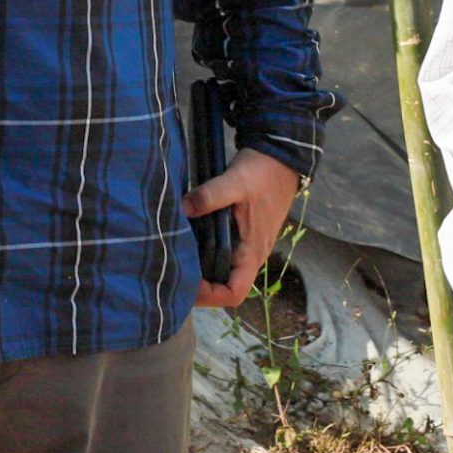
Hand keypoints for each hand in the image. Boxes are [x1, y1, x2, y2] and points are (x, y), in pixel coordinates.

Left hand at [186, 150, 302, 309]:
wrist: (280, 156)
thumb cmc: (262, 173)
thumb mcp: (235, 182)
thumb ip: (209, 196)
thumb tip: (183, 208)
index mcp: (252, 252)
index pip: (234, 293)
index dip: (210, 296)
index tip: (187, 282)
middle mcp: (250, 254)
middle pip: (224, 286)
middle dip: (199, 285)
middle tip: (172, 269)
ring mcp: (247, 245)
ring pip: (222, 270)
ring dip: (200, 269)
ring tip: (175, 255)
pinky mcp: (242, 233)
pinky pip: (222, 254)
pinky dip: (204, 253)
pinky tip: (187, 239)